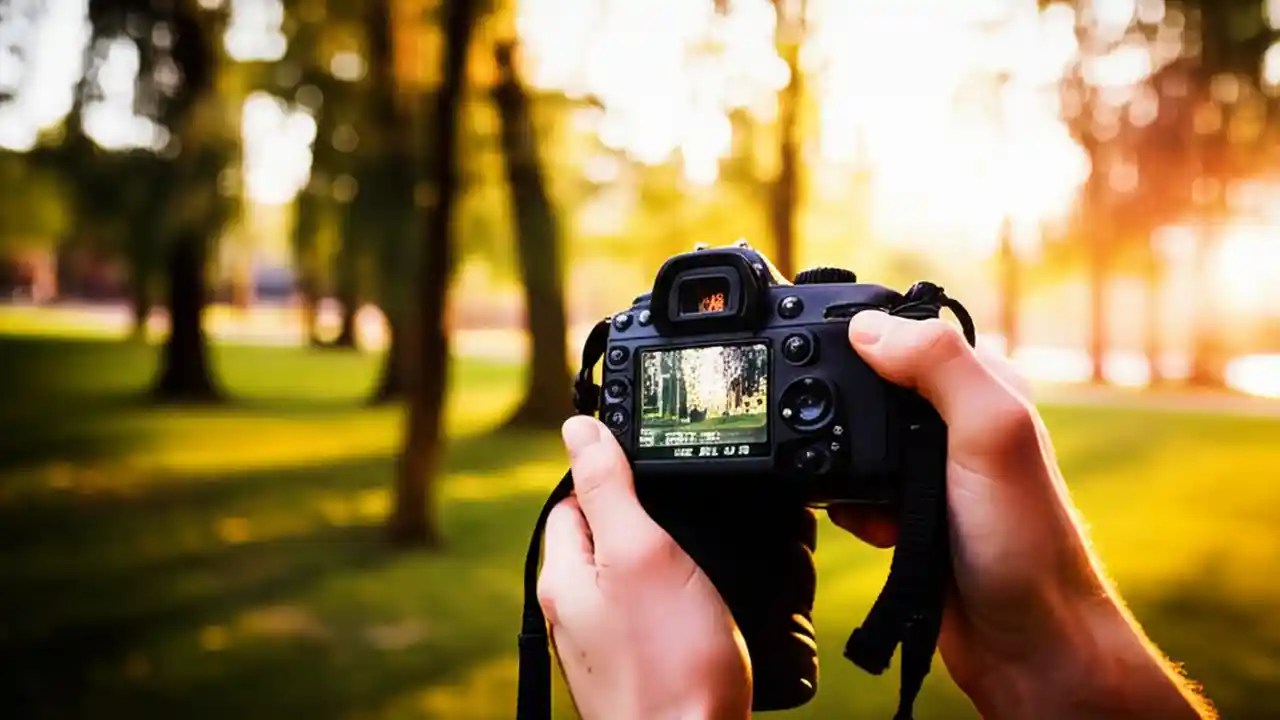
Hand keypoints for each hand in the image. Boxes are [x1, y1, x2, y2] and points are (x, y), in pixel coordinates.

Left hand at [537, 416, 751, 719]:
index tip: (655, 469)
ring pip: (630, 578)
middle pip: (602, 537)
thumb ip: (608, 488)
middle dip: (643, 521)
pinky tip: (698, 613)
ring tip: (696, 572)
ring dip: (661, 565)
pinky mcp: (636, 667)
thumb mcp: (639, 552)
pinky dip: (673, 604)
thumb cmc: (669, 662)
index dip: (614, 474)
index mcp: (563, 577)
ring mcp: (604, 643)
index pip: (574, 498)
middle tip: (686, 528)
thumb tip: (578, 429)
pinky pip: (649, 616)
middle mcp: (574, 611)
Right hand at [834, 311, 1211, 718]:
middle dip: (842, 413)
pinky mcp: (912, 515)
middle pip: (870, 389)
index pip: (906, 335)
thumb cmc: (1025, 541)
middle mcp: (958, 422)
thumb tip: (868, 327)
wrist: (1028, 646)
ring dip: (843, 467)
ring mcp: (933, 471)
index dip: (862, 337)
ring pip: (856, 444)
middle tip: (834, 437)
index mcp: (983, 384)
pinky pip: (856, 494)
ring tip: (868, 498)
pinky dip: (849, 509)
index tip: (819, 353)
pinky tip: (872, 529)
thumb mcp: (990, 434)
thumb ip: (938, 368)